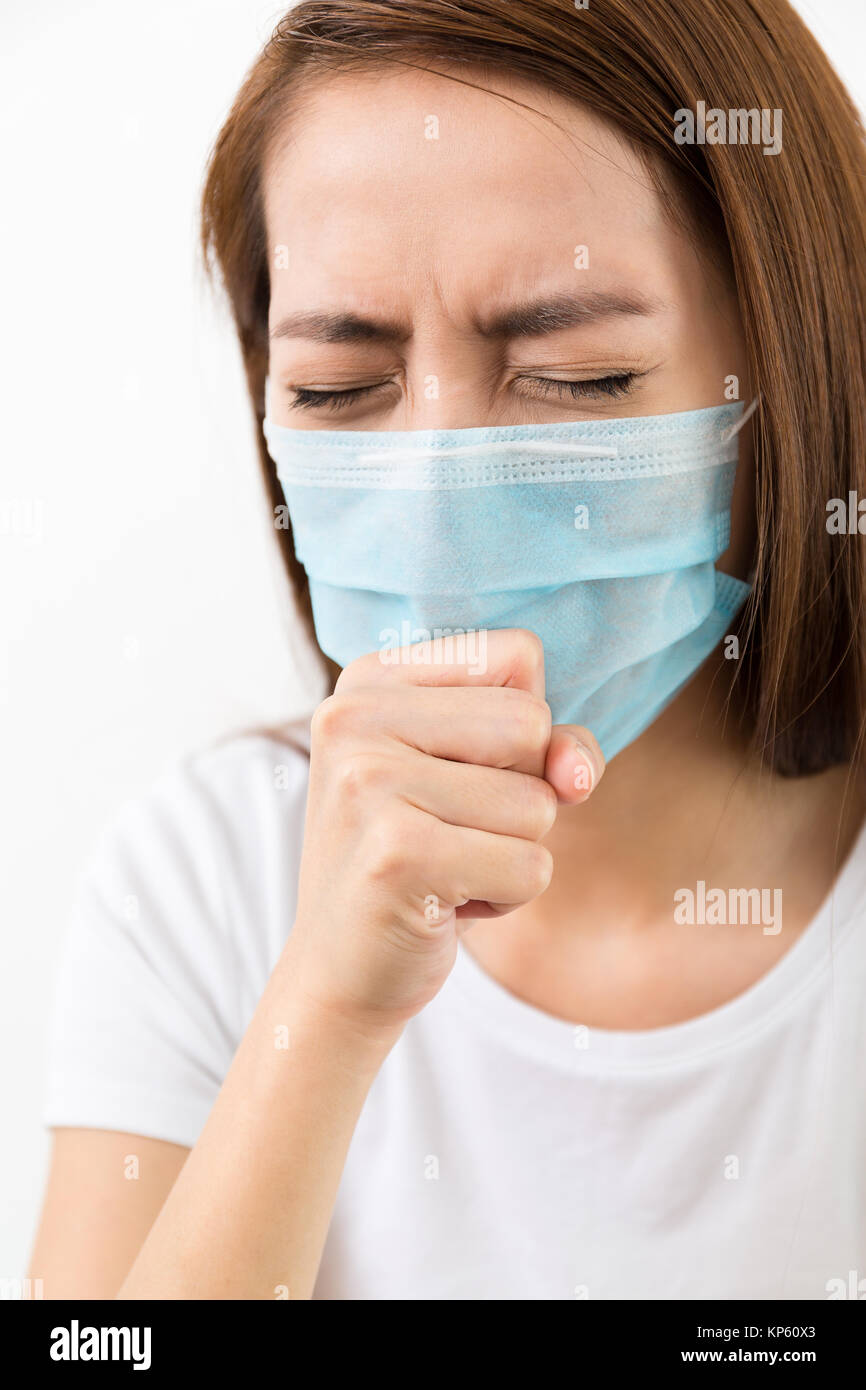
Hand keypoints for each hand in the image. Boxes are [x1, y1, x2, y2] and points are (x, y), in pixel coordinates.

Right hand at [286, 629, 603, 1035]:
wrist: (341, 972)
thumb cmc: (421, 861)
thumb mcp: (484, 778)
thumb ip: (550, 746)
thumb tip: (577, 774)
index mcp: (369, 680)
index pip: (519, 655)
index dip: (522, 730)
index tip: (458, 775)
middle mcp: (354, 716)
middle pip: (532, 723)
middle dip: (520, 795)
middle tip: (448, 830)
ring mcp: (368, 782)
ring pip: (538, 804)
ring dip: (511, 853)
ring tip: (443, 868)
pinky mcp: (396, 852)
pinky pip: (531, 866)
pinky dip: (506, 899)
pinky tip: (443, 905)